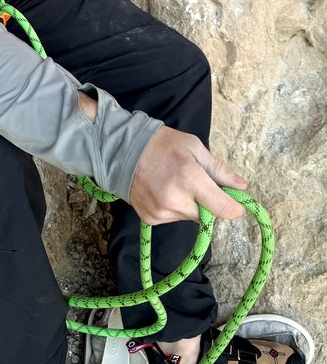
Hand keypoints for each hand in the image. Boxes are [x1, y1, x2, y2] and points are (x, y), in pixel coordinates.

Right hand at [129, 125, 246, 224]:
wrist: (122, 150)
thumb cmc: (161, 144)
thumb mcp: (194, 147)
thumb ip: (219, 169)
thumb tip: (241, 186)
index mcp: (190, 179)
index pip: (223, 208)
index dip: (234, 208)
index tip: (235, 203)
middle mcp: (176, 200)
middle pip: (207, 216)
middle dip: (207, 203)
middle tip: (196, 183)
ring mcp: (162, 212)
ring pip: (189, 217)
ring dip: (189, 205)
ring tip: (174, 183)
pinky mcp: (151, 219)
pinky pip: (173, 218)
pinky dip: (173, 208)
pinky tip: (163, 191)